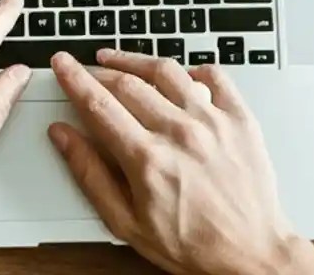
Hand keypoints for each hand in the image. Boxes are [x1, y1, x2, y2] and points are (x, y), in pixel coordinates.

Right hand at [49, 50, 313, 274]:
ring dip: (136, 61)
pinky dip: (193, 68)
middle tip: (85, 68)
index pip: (98, 104)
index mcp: (147, 159)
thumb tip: (63, 137)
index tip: (62, 64)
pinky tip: (180, 74)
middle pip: (128, 83)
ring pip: (166, 71)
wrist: (251, 253)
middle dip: (99, 71)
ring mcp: (212, 121)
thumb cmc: (193, 245)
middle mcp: (179, 132)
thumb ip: (90, 175)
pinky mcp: (239, 119)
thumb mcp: (126, 222)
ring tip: (119, 60)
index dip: (74, 79)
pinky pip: (214, 76)